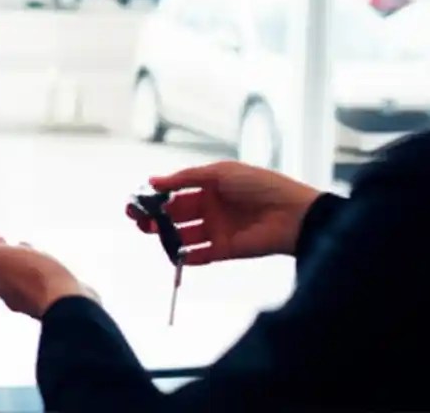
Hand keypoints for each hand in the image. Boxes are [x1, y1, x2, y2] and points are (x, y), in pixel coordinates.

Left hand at [0, 231, 97, 318]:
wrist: (69, 303)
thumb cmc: (34, 278)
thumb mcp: (2, 258)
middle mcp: (8, 289)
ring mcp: (28, 292)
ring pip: (13, 271)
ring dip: (8, 256)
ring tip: (10, 241)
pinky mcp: (46, 290)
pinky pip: (32, 272)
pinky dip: (29, 260)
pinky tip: (36, 253)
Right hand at [127, 161, 321, 264]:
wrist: (293, 214)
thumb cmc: (260, 186)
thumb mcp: (220, 173)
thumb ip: (186, 178)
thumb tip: (154, 181)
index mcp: (211, 186)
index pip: (176, 192)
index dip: (157, 195)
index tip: (138, 199)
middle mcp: (211, 208)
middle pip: (175, 214)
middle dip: (155, 215)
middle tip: (136, 217)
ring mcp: (217, 229)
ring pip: (183, 235)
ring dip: (165, 234)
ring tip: (149, 231)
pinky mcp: (225, 250)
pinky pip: (199, 255)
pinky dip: (185, 256)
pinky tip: (172, 252)